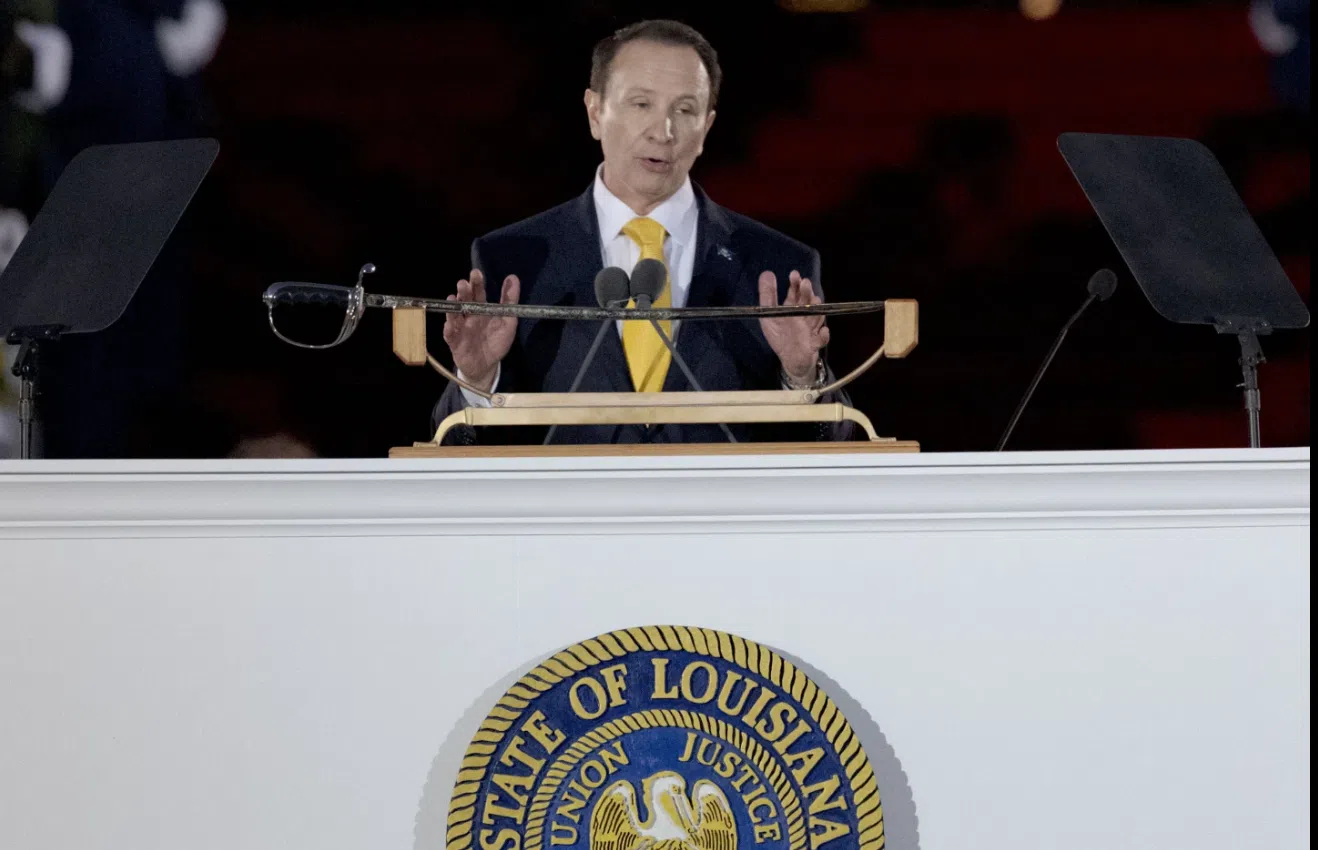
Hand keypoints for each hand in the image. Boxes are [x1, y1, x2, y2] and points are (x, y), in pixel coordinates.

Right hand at [442, 269, 519, 391]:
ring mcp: (460, 328)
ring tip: (453, 298)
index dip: (476, 283)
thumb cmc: (496, 341)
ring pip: (454, 314)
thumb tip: (513, 277)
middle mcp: (468, 315)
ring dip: (453, 306)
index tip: (476, 273)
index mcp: (481, 309)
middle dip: (463, 291)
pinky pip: (450, 334)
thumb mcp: (508, 321)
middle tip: (464, 283)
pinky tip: (450, 324)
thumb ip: (509, 300)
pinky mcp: (454, 342)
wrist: (487, 365)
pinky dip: (449, 328)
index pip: (478, 293)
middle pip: (464, 300)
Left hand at [758, 270, 828, 382]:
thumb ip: (767, 296)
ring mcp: (811, 329)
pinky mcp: (815, 344)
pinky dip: (823, 336)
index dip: (795, 283)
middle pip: (808, 301)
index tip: (794, 274)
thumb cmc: (781, 337)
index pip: (795, 293)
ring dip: (816, 310)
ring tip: (813, 303)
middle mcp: (803, 316)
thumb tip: (767, 272)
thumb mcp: (769, 316)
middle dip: (807, 292)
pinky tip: (822, 331)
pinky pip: (822, 339)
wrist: (792, 361)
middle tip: (805, 283)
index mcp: (792, 309)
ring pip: (817, 317)